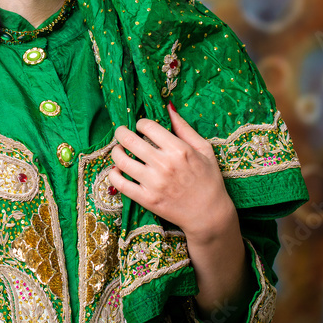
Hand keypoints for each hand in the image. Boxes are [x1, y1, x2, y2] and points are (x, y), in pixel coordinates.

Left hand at [108, 101, 235, 241]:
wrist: (210, 215)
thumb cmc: (209, 180)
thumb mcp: (204, 150)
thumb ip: (184, 128)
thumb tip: (169, 107)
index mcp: (179, 150)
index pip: (147, 126)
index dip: (140, 123)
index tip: (141, 127)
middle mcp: (164, 165)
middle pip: (129, 140)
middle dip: (121, 132)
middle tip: (121, 133)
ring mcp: (154, 183)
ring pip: (121, 160)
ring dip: (116, 151)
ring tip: (119, 150)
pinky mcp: (147, 200)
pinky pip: (120, 184)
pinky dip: (113, 175)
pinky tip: (117, 170)